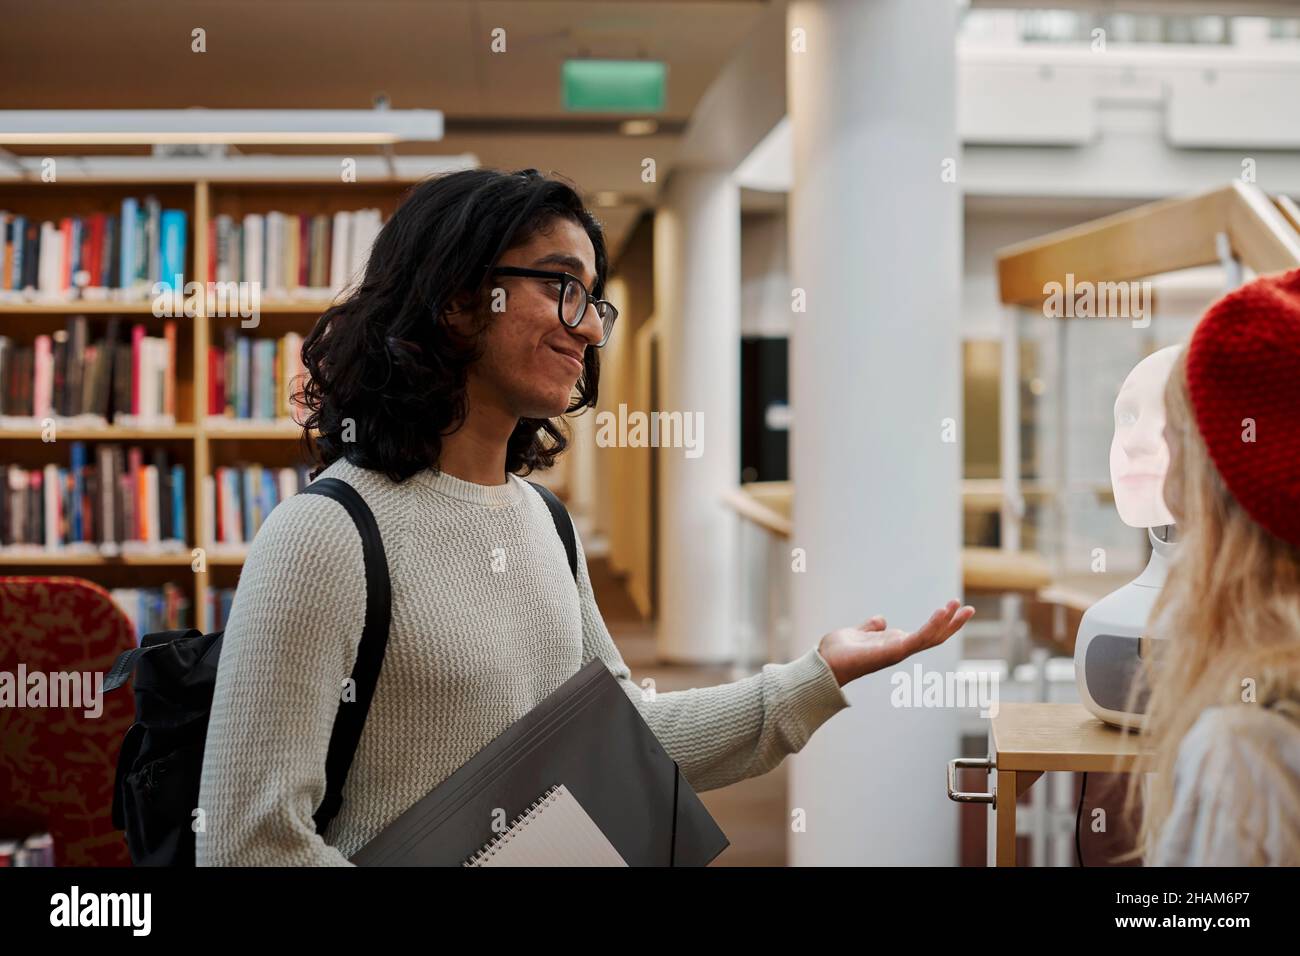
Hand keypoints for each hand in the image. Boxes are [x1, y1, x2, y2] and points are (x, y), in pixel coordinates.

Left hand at [817, 600, 974, 687]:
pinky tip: (942, 612)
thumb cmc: (837, 653)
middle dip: (953, 625)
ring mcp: (898, 652)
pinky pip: (918, 638)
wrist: (824, 664)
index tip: (953, 608)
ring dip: (946, 623)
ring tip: (959, 607)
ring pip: (930, 637)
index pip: (924, 634)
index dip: (940, 623)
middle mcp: (899, 649)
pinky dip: (931, 625)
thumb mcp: (858, 633)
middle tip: (969, 609)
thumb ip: (871, 627)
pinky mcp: (893, 652)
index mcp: (894, 644)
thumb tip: (881, 620)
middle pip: (933, 637)